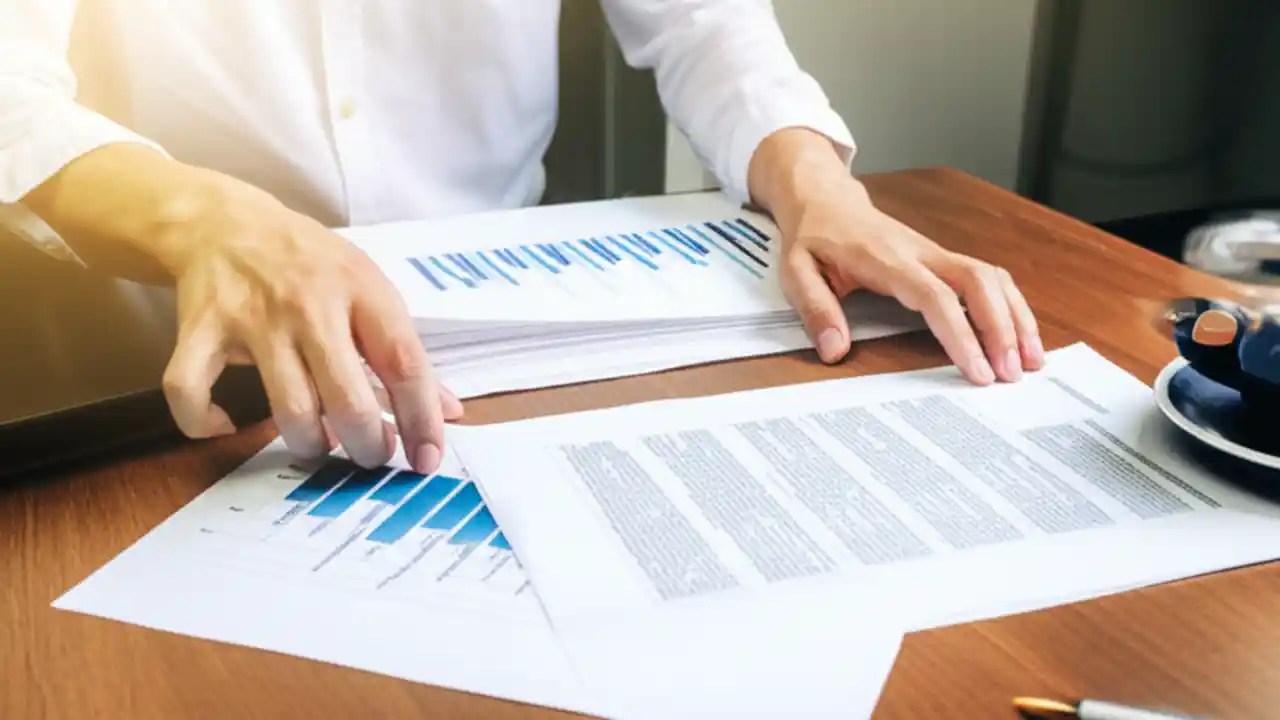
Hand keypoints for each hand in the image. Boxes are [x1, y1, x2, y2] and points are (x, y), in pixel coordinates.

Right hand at [156, 182, 461, 472]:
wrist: (225, 222)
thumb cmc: (310, 264)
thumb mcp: (369, 290)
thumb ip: (406, 351)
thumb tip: (450, 411)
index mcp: (361, 291)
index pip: (405, 363)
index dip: (422, 420)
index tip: (427, 459)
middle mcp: (309, 305)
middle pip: (348, 398)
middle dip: (367, 445)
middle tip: (370, 454)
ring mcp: (252, 319)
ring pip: (288, 409)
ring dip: (310, 444)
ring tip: (320, 443)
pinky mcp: (199, 330)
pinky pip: (189, 391)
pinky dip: (204, 421)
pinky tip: (226, 426)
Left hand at [749, 129, 1043, 383]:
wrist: (825, 200)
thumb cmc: (813, 237)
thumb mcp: (796, 272)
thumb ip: (815, 309)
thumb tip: (835, 351)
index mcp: (888, 259)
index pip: (935, 297)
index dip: (960, 333)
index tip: (977, 371)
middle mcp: (922, 253)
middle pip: (978, 282)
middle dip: (1001, 328)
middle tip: (1011, 375)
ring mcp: (937, 254)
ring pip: (992, 278)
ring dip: (1016, 318)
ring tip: (1030, 362)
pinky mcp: (944, 260)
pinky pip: (988, 279)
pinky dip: (1009, 306)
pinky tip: (1020, 337)